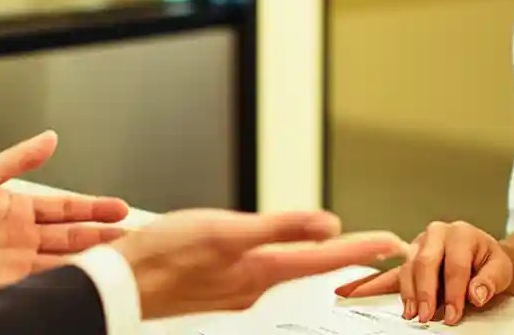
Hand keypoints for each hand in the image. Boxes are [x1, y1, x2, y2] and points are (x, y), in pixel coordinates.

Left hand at [0, 131, 129, 300]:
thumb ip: (20, 159)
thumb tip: (49, 138)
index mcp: (20, 210)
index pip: (67, 209)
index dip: (94, 208)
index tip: (120, 209)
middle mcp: (24, 237)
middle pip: (73, 237)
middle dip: (103, 237)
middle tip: (131, 238)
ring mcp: (19, 263)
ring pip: (65, 262)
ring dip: (91, 261)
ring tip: (118, 260)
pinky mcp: (10, 286)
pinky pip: (45, 284)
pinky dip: (67, 283)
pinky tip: (86, 281)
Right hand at [111, 209, 407, 319]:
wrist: (120, 284)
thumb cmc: (165, 257)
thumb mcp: (225, 230)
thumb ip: (280, 227)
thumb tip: (329, 224)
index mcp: (262, 270)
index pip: (326, 258)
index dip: (362, 247)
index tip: (393, 241)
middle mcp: (254, 286)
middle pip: (311, 267)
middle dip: (345, 255)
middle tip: (376, 244)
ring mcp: (236, 289)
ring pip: (285, 267)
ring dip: (314, 256)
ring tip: (337, 244)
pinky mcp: (217, 287)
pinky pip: (260, 269)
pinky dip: (279, 257)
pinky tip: (272, 248)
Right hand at [333, 220, 512, 326]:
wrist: (484, 256)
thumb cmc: (490, 261)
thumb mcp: (500, 268)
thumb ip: (489, 280)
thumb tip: (476, 293)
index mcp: (459, 233)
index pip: (453, 265)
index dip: (453, 292)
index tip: (454, 314)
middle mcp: (435, 234)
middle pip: (424, 263)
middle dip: (425, 292)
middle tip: (427, 316)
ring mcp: (418, 245)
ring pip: (406, 268)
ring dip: (407, 293)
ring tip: (411, 314)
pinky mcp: (407, 260)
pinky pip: (386, 273)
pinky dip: (368, 284)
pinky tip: (349, 292)